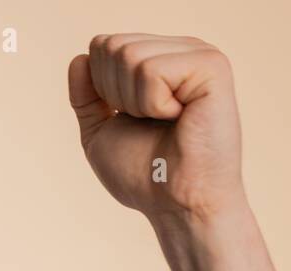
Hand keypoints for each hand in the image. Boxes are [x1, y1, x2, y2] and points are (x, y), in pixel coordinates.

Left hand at [67, 34, 244, 221]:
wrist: (176, 205)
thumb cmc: (145, 176)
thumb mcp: (101, 133)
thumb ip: (87, 97)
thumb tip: (79, 58)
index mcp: (159, 60)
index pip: (102, 45)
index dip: (101, 88)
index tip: (131, 119)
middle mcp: (180, 50)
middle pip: (111, 46)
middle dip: (116, 94)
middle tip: (150, 123)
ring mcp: (198, 54)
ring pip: (129, 56)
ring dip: (136, 103)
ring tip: (166, 122)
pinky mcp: (212, 66)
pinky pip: (151, 70)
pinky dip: (153, 104)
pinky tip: (179, 118)